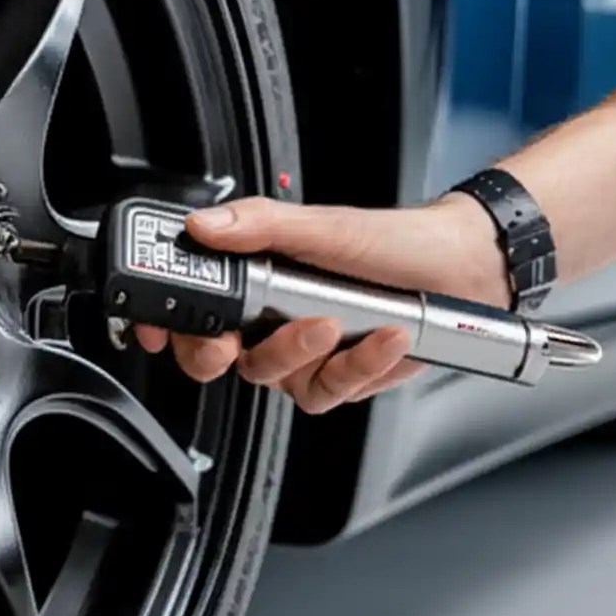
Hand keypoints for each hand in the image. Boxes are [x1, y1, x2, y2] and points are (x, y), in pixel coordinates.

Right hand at [134, 194, 510, 413]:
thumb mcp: (322, 224)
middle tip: (233, 339)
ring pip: (270, 377)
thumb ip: (259, 225)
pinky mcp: (337, 378)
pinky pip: (324, 392)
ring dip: (300, 352)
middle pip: (212, 356)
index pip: (191, 304)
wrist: (460, 269)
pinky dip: (353, 367)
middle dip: (216, 353)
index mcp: (254, 276)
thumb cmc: (391, 241)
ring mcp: (302, 351)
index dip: (164, 321)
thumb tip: (204, 224)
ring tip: (334, 322)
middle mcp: (269, 317)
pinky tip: (382, 337)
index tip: (155, 326)